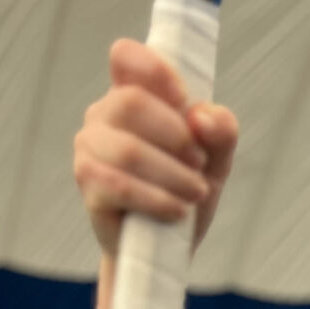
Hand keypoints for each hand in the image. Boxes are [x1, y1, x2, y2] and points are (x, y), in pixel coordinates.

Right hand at [73, 39, 237, 256]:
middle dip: (176, 135)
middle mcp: (103, 115)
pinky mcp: (88, 184)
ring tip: (196, 193)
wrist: (165, 251)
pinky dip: (157, 200)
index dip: (155, 71)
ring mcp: (90, 148)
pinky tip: (177, 212)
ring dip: (173, 174)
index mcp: (131, 94)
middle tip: (199, 164)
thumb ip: (221, 131)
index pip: (126, 57)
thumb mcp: (215, 160)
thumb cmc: (186, 194)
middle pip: (131, 102)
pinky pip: (120, 185)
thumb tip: (202, 118)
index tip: (184, 99)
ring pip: (129, 149)